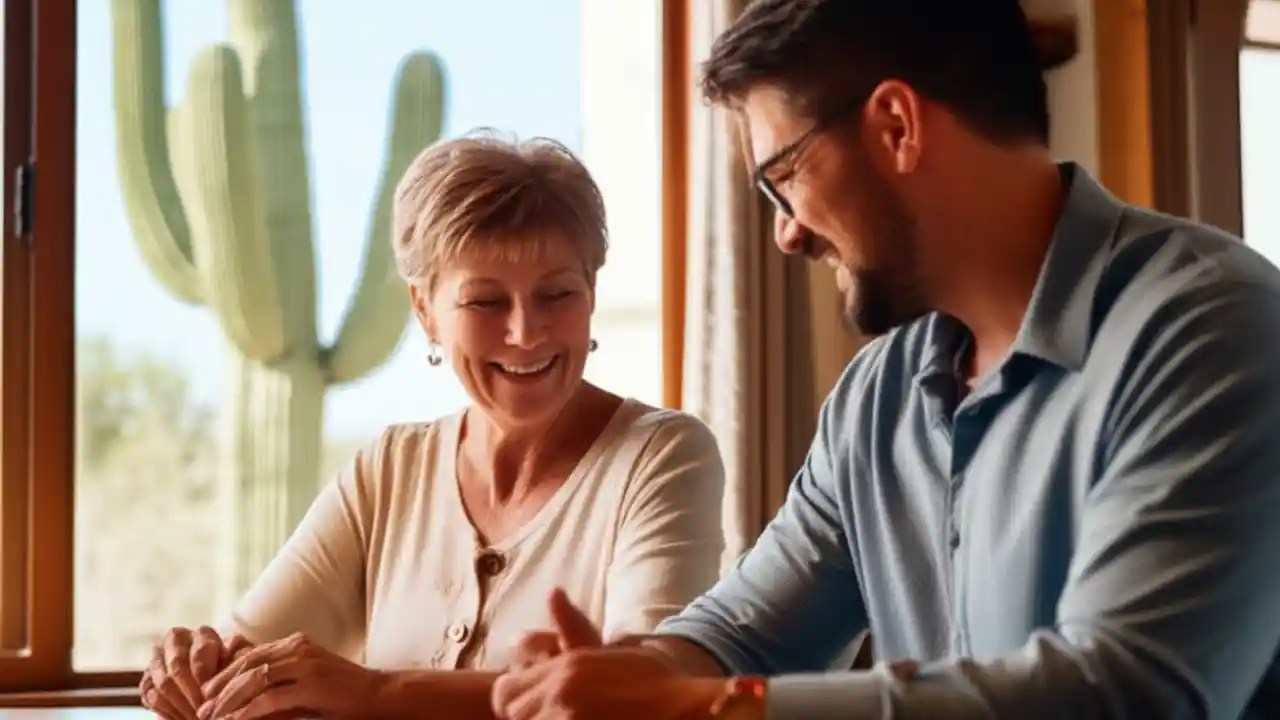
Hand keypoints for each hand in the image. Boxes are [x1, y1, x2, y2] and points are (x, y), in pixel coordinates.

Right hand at [140, 626, 251, 719]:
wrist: (214, 684)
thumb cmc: (231, 669)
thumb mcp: (241, 659)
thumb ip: (239, 652)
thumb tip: (233, 644)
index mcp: (201, 633)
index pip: (200, 650)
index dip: (206, 673)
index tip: (212, 692)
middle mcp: (176, 642)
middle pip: (177, 666)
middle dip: (191, 692)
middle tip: (203, 711)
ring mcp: (158, 660)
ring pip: (162, 683)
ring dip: (180, 704)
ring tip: (196, 717)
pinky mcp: (147, 680)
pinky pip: (151, 696)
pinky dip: (167, 711)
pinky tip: (182, 718)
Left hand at [198, 631, 385, 719]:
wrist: (380, 696)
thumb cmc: (345, 692)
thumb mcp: (310, 678)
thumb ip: (283, 677)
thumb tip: (248, 693)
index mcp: (297, 643)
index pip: (251, 654)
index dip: (225, 672)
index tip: (207, 692)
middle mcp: (298, 648)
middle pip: (246, 664)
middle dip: (220, 687)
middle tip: (201, 707)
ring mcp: (305, 665)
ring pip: (253, 680)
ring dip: (228, 701)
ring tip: (211, 717)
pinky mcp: (311, 686)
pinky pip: (269, 699)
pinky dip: (247, 712)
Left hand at [493, 589, 719, 718]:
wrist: (685, 708)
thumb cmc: (651, 680)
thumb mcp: (608, 650)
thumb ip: (573, 628)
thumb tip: (553, 593)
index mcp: (567, 667)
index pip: (505, 691)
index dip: (516, 699)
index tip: (534, 704)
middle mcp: (563, 693)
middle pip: (512, 713)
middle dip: (526, 714)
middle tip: (553, 712)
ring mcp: (568, 719)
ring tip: (570, 716)